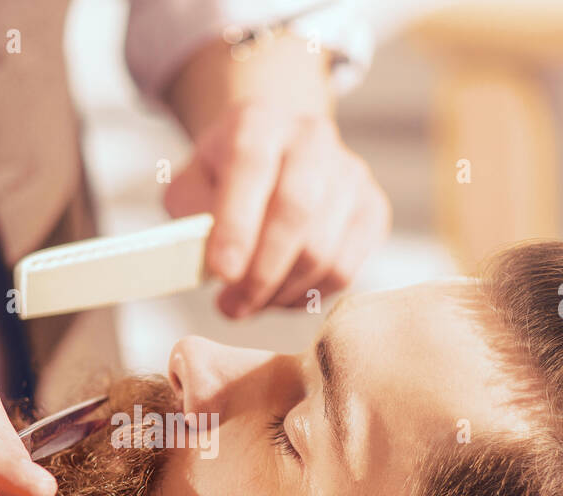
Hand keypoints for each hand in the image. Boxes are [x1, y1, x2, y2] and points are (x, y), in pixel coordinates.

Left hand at [165, 102, 390, 317]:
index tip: (221, 274)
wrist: (278, 150)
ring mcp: (349, 172)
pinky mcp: (372, 207)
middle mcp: (310, 138)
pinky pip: (345, 269)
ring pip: (323, 251)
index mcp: (258, 122)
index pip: (250, 168)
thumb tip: (213, 263)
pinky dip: (309, 294)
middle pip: (296, 212)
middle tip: (232, 306)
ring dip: (281, 292)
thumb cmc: (225, 177)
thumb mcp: (190, 183)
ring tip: (251, 301)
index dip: (237, 225)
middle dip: (261, 273)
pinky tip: (282, 293)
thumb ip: (191, 217)